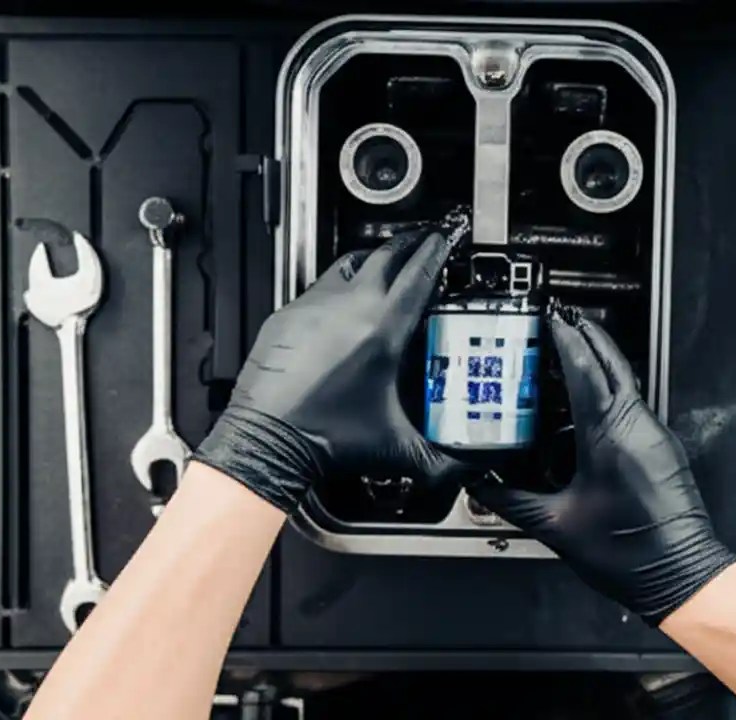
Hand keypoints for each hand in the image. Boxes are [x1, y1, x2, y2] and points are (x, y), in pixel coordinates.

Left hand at [193, 231, 463, 512]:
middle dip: (410, 243)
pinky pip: (319, 288)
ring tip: (387, 265)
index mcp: (381, 332)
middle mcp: (348, 309)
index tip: (447, 239)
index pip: (418, 274)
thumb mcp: (396, 448)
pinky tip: (347, 305)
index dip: (437, 251)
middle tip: (425, 240)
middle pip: (386, 255)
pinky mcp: (288, 315)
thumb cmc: (322, 440)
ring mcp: (313, 307)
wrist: (266, 441)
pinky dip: (340, 288)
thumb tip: (469, 468)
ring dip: (373, 260)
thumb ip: (442, 461)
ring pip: (350, 265)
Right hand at [469, 305, 735, 624]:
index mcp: (609, 436)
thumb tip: (484, 486)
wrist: (682, 576)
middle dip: (588, 335)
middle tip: (564, 319)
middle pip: (612, 363)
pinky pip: (633, 406)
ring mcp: (655, 435)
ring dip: (599, 362)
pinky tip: (589, 403)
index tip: (549, 319)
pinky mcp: (662, 448)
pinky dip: (610, 392)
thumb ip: (512, 502)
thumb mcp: (557, 527)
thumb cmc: (631, 555)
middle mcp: (637, 427)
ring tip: (572, 353)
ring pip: (625, 382)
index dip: (564, 338)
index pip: (584, 369)